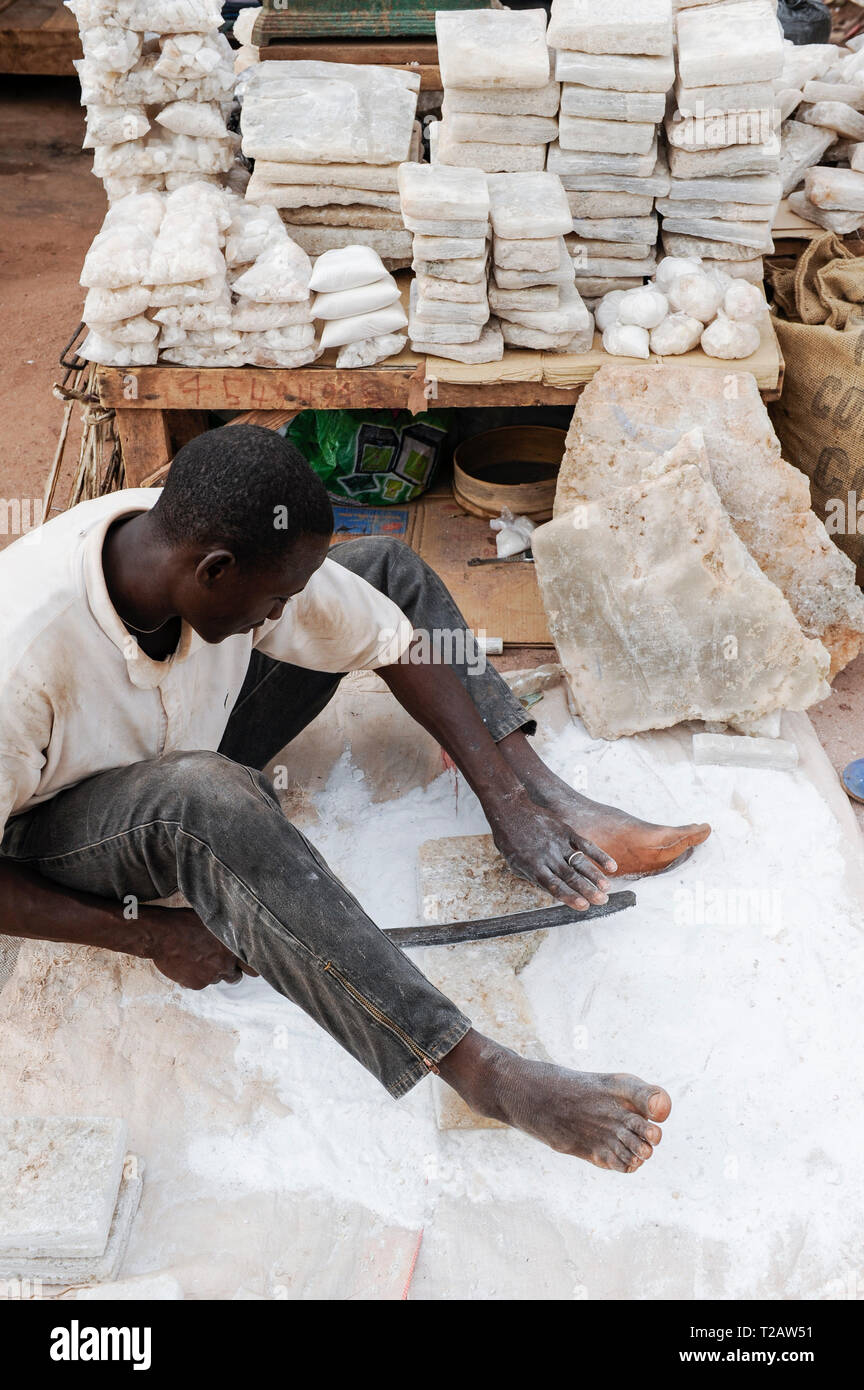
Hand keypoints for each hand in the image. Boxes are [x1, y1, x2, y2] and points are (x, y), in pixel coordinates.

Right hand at [144, 907, 257, 989]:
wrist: (161, 935)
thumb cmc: (186, 922)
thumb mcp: (214, 921)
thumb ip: (228, 935)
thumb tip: (236, 938)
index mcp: (233, 947)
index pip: (254, 967)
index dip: (249, 966)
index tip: (244, 964)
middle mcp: (225, 964)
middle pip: (236, 977)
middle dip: (231, 971)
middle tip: (220, 962)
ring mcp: (211, 976)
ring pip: (216, 979)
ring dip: (211, 972)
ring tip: (198, 957)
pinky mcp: (196, 984)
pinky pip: (199, 983)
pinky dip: (195, 976)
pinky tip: (186, 962)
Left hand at [488, 789, 612, 911]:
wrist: (511, 811)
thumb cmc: (511, 841)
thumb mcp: (515, 864)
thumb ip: (534, 878)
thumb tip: (552, 892)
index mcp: (534, 867)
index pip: (555, 886)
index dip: (570, 897)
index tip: (584, 906)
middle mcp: (547, 856)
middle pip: (571, 876)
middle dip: (588, 890)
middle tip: (602, 901)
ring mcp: (558, 843)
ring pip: (580, 862)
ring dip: (595, 875)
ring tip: (607, 887)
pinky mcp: (565, 831)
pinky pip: (585, 844)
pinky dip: (599, 855)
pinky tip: (611, 866)